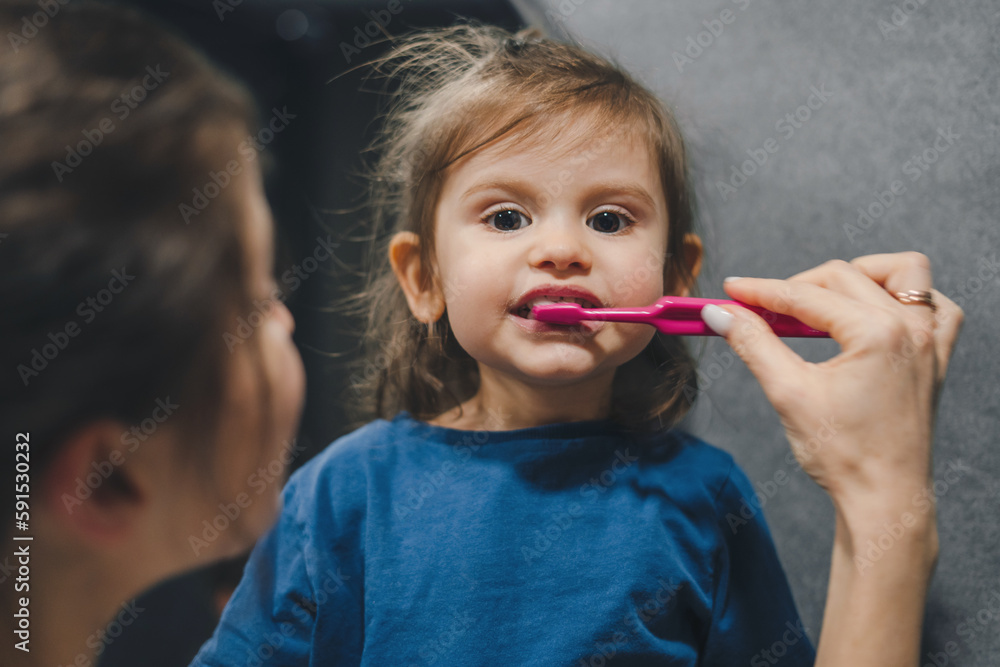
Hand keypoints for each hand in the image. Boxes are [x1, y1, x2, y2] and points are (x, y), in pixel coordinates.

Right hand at [702, 253, 962, 523]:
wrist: (884, 500)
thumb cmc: (842, 455)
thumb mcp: (788, 393)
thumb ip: (753, 343)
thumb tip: (719, 313)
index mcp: (878, 333)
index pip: (806, 295)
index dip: (761, 291)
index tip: (731, 291)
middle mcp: (911, 328)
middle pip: (844, 277)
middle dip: (796, 287)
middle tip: (760, 309)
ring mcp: (931, 342)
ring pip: (903, 274)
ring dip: (862, 275)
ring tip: (825, 300)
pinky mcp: (936, 360)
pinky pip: (938, 307)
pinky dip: (908, 299)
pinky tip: (877, 315)